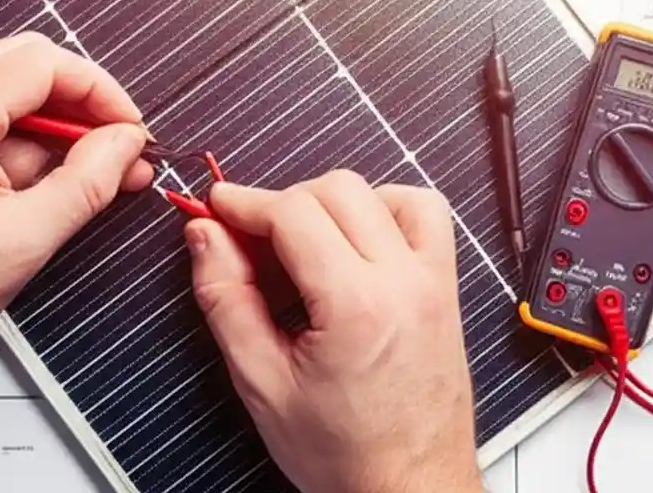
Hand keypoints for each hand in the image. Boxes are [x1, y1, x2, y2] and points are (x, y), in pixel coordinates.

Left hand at [0, 32, 153, 375]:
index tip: (130, 130)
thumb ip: (86, 182)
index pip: (41, 64)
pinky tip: (47, 184)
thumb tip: (126, 143)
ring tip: (88, 177)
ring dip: (54, 125)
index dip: (99, 91)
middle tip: (117, 148)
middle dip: (80, 102)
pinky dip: (24, 141)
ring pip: (8, 90)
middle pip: (25, 64)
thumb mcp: (23, 241)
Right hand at [186, 172, 480, 492]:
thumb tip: (206, 236)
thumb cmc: (345, 455)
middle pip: (337, 190)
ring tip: (304, 244)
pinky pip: (426, 216)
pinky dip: (386, 212)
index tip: (216, 209)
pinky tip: (354, 245)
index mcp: (357, 306)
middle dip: (282, 202)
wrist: (410, 491)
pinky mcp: (446, 290)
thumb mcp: (260, 382)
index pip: (293, 212)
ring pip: (386, 191)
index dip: (244, 202)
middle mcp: (405, 283)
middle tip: (248, 237)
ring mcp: (434, 283)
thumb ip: (226, 299)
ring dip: (336, 202)